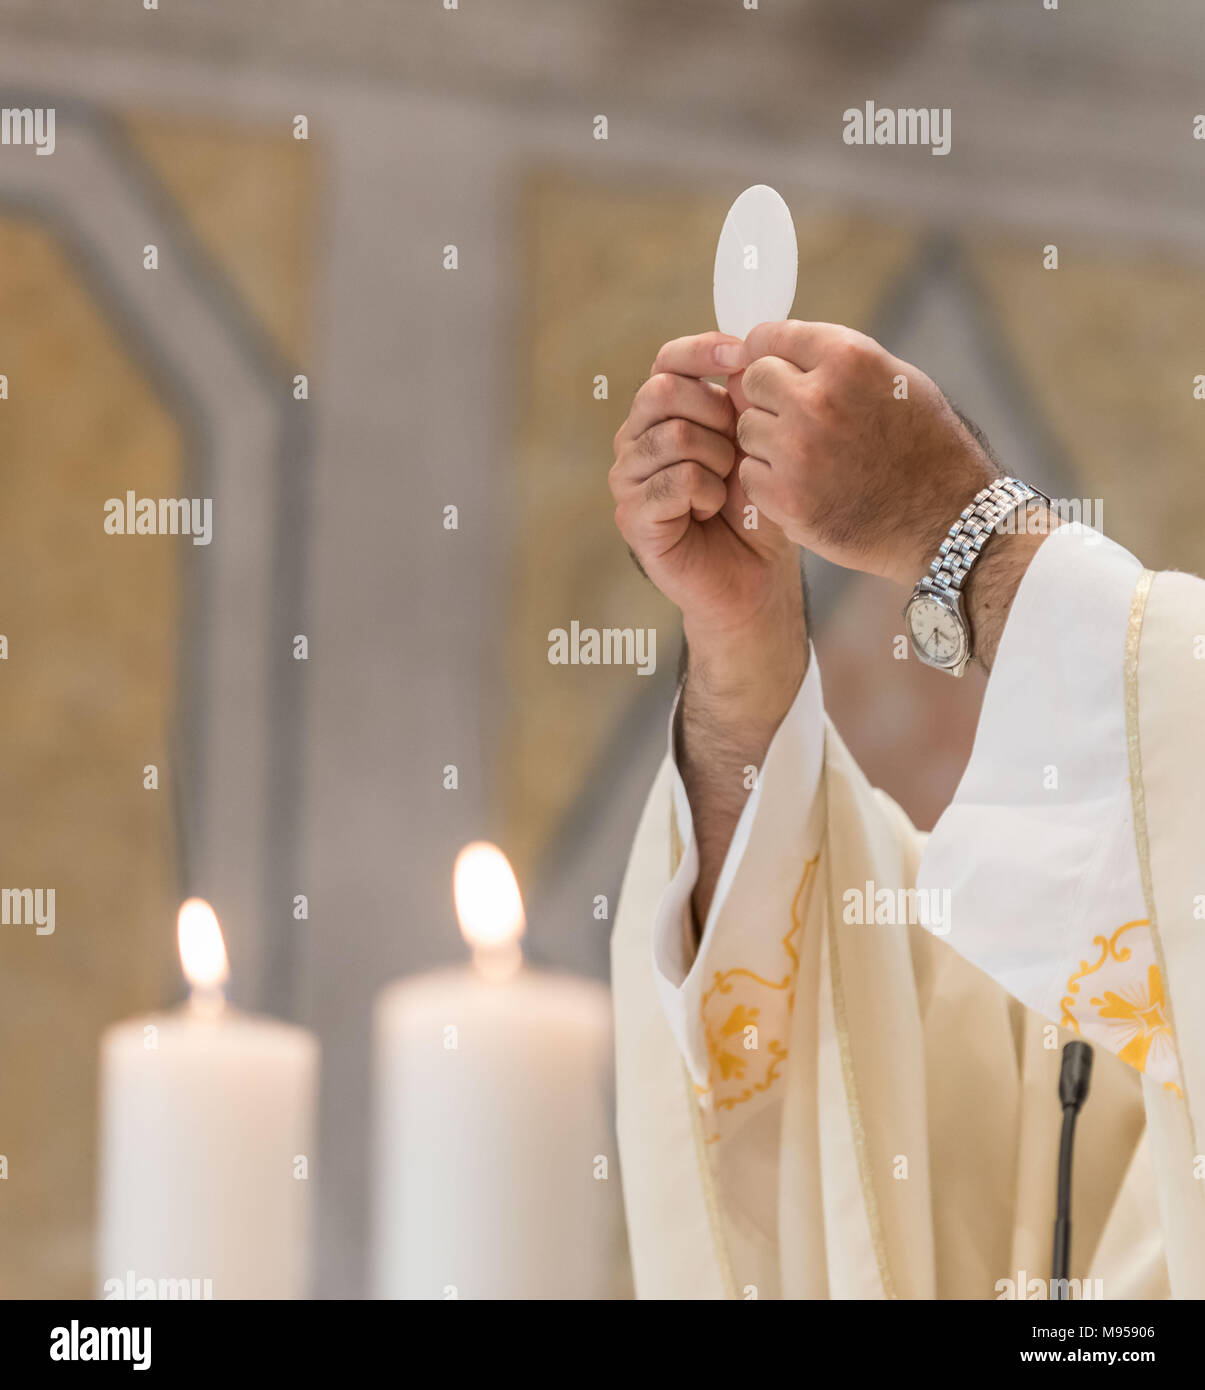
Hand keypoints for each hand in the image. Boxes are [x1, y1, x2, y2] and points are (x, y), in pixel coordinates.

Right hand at [610, 332, 804, 700]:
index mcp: (662, 415)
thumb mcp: (757, 443)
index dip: (702, 352)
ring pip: (673, 435)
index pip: (667, 361)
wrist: (754, 576)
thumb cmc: (754, 508)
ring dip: (717, 459)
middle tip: (739, 448)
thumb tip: (744, 353)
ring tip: (727, 485)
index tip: (742, 355)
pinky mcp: (633, 517)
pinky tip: (712, 510)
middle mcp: (636, 440)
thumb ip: (745, 400)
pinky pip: (675, 480)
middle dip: (716, 414)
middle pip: (663, 391)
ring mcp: (628, 479)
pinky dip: (706, 493)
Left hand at [734, 321, 999, 587]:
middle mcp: (817, 400)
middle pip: (752, 381)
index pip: (770, 337)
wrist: (948, 521)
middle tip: (794, 418)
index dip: (762, 350)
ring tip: (809, 457)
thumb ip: (833, 363)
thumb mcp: (895, 381)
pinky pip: (750, 475)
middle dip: (767, 396)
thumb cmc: (926, 447)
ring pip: (747, 430)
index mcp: (848, 359)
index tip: (762, 362)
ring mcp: (798, 452)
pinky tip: (805, 486)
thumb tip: (769, 355)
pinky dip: (769, 482)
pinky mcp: (786, 499)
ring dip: (768, 441)